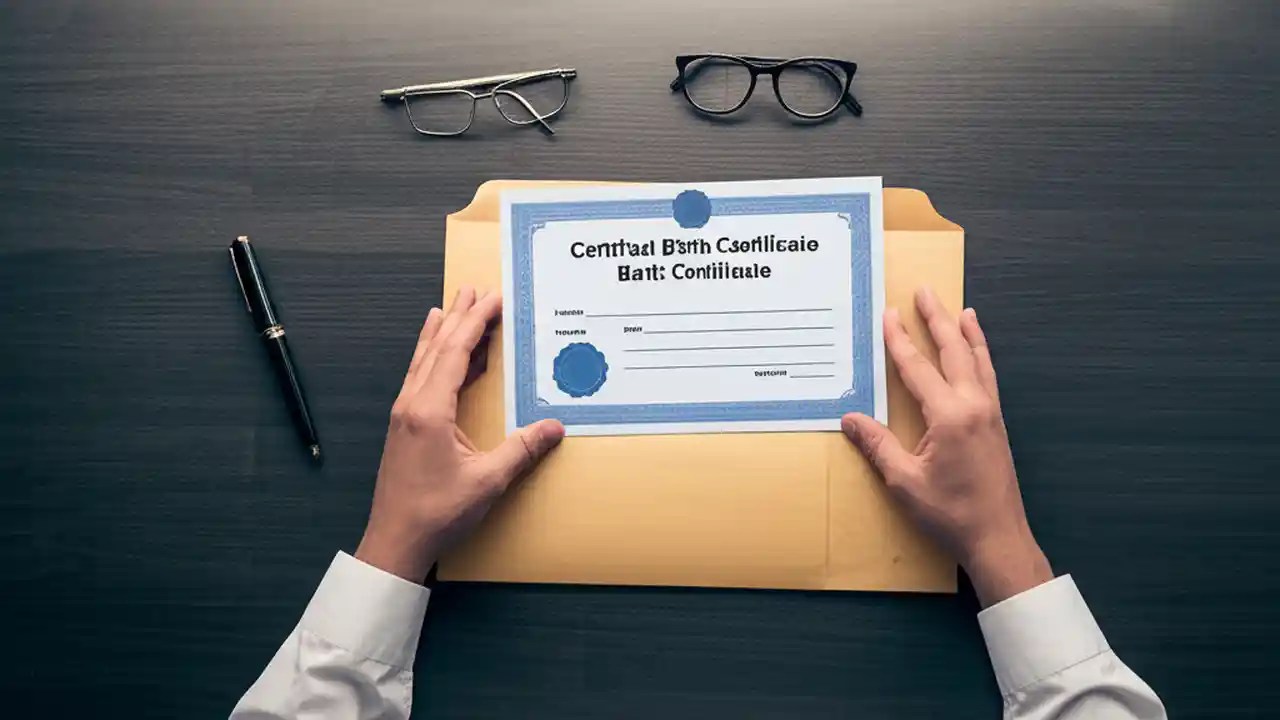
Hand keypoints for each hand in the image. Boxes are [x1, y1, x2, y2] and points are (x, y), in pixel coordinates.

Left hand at [355, 287, 564, 583]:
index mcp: (429, 409)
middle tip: (475, 290)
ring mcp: (403, 414)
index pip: (456, 351)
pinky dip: (431, 356)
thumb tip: (553, 427)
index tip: (494, 299)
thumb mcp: (487, 481)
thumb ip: (522, 450)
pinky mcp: (403, 426)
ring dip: (442, 332)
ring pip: (424, 360)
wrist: (395, 541)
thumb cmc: (435, 513)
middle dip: (459, 317)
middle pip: (438, 347)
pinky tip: (435, 355)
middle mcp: (411, 404)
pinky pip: (418, 377)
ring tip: (453, 308)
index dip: (477, 322)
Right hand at [842, 288, 1051, 606]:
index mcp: (949, 416)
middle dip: (936, 320)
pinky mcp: (997, 425)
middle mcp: (974, 406)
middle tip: (925, 293)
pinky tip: (978, 354)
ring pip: (978, 361)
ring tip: (960, 310)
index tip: (890, 315)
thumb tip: (850, 419)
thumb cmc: (951, 513)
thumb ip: (877, 445)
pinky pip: (988, 378)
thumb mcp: (904, 482)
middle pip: (954, 351)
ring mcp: (990, 414)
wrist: (998, 537)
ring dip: (966, 333)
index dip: (900, 340)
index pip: (918, 368)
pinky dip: (982, 357)